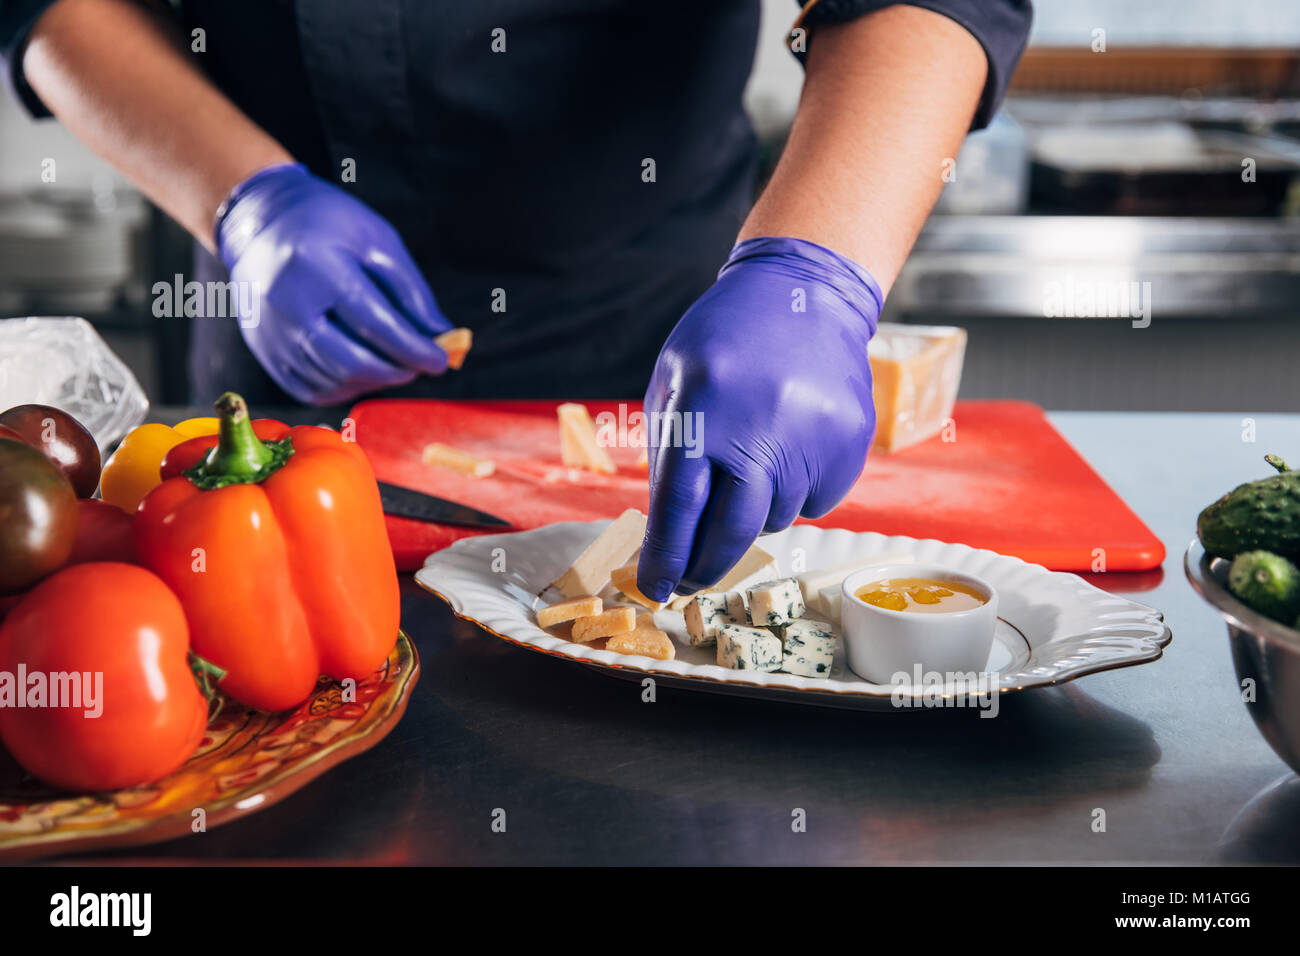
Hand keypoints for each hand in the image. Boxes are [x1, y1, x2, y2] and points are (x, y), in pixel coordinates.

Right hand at [216, 163, 450, 403]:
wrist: (260, 224)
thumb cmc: (326, 225)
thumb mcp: (375, 239)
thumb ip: (410, 290)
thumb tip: (440, 334)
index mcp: (317, 267)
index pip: (374, 323)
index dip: (413, 349)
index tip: (441, 360)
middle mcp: (287, 304)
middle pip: (351, 361)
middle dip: (396, 371)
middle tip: (419, 366)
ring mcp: (270, 332)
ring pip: (333, 380)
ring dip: (374, 381)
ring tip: (395, 364)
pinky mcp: (264, 351)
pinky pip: (310, 389)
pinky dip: (346, 388)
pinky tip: (364, 372)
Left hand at [637, 237, 882, 600]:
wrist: (805, 293)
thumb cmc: (724, 339)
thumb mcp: (673, 381)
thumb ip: (668, 454)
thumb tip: (667, 534)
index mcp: (705, 406)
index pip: (680, 506)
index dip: (665, 556)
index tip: (654, 588)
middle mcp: (762, 426)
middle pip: (731, 531)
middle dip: (705, 565)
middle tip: (689, 580)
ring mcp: (814, 436)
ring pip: (774, 517)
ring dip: (751, 511)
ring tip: (749, 462)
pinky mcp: (850, 442)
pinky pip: (815, 502)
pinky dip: (794, 492)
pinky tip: (788, 448)